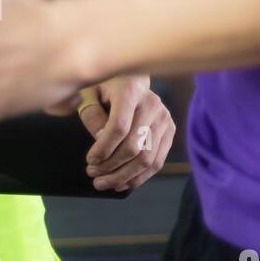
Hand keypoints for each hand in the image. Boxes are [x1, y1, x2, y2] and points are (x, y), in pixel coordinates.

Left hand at [52, 76, 174, 191]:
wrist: (130, 77)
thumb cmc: (105, 84)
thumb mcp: (90, 92)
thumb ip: (93, 115)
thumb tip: (100, 141)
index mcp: (130, 90)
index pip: (119, 127)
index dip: (103, 148)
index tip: (89, 160)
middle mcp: (152, 104)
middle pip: (134, 146)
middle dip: (111, 166)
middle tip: (93, 175)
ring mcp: (164, 118)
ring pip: (147, 159)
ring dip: (124, 176)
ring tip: (104, 183)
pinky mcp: (170, 130)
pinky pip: (157, 161)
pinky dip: (139, 177)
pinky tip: (122, 182)